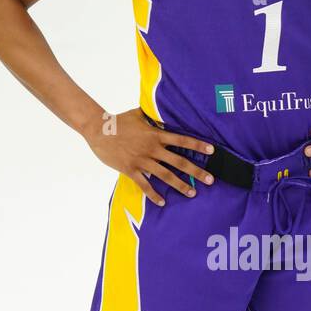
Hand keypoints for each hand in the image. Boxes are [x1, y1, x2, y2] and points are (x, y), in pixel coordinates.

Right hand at [82, 107, 214, 205]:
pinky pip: (145, 185)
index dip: (198, 145)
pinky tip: (163, 202)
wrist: (98, 130)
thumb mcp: (138, 114)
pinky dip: (154, 194)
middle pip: (179, 161)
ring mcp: (142, 160)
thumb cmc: (118, 121)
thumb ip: (153, 115)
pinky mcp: (130, 170)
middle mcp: (152, 148)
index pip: (182, 140)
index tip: (212, 150)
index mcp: (156, 134)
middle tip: (210, 180)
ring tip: (192, 193)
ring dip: (180, 185)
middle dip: (196, 171)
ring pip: (165, 175)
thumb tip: (164, 108)